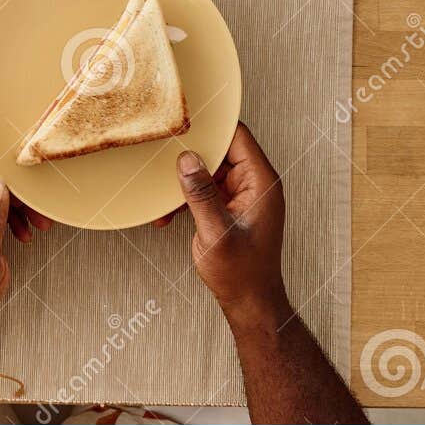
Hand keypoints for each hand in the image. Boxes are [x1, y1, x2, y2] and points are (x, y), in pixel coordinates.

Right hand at [166, 123, 288, 321]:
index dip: (211, 128)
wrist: (249, 301)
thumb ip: (202, 194)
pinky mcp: (228, 206)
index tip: (182, 123)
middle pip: (219, 150)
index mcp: (261, 183)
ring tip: (165, 198)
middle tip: (163, 159)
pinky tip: (169, 213)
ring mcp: (241, 195)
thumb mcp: (217, 232)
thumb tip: (187, 160)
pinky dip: (184, 198)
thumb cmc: (242, 273)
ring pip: (207, 169)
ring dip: (183, 182)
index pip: (238, 137)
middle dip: (189, 157)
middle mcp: (254, 184)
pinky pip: (203, 188)